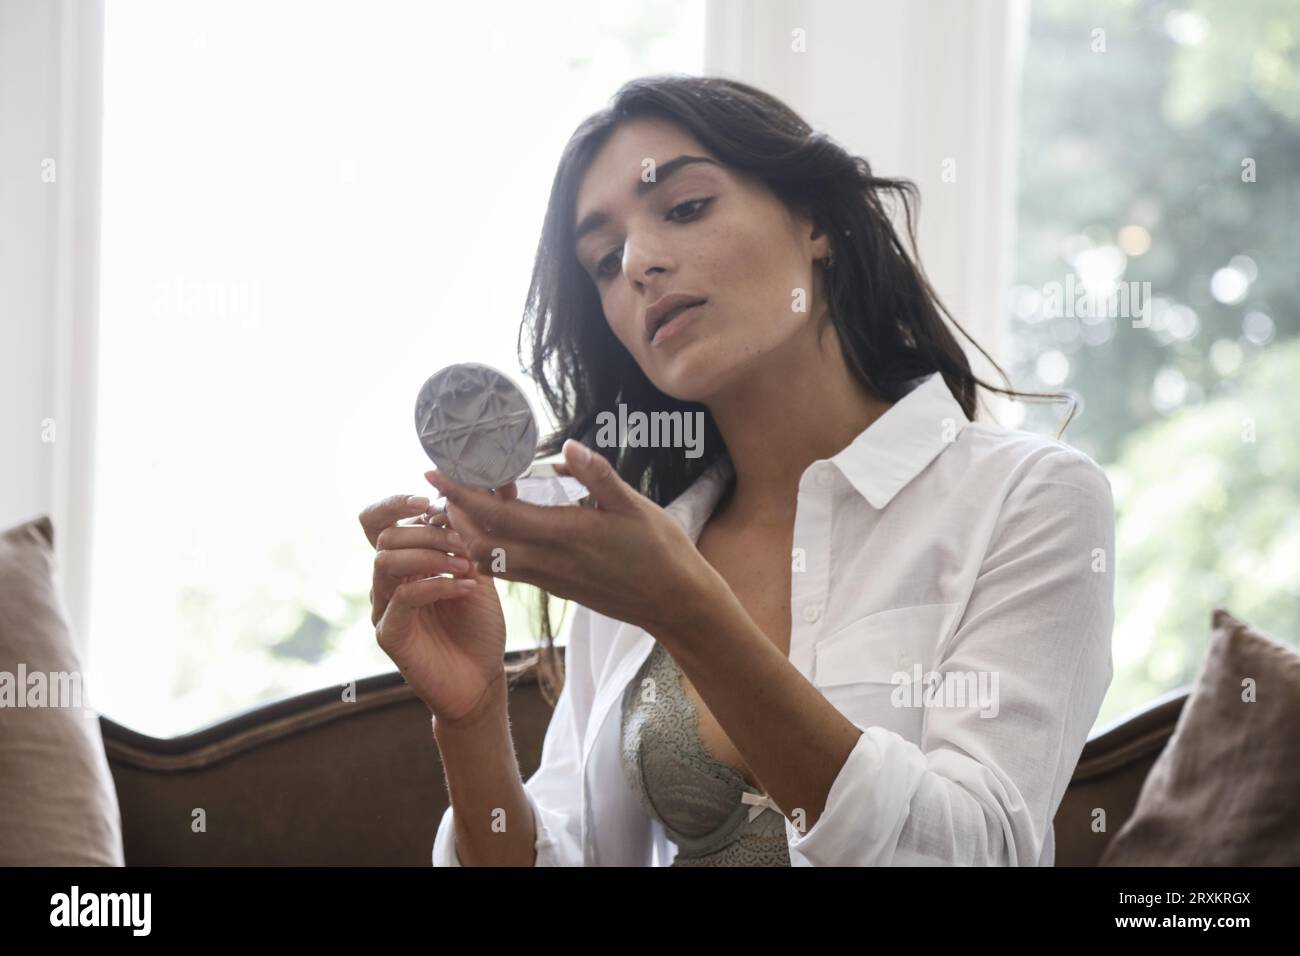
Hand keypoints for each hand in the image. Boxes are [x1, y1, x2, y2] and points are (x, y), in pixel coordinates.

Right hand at [358, 486, 516, 722]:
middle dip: (428, 533)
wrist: (481, 679)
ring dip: (430, 556)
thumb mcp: (478, 571)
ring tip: (466, 566)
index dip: (393, 504)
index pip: (376, 522)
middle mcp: (386, 583)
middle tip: (465, 545)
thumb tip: (457, 496)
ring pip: (386, 562)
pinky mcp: (390, 634)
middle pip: (384, 537)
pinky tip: (466, 588)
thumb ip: (465, 537)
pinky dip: (438, 585)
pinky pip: (403, 597)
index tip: (426, 502)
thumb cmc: (478, 626)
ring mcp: (384, 608)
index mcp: (403, 563)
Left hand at [424, 440, 719, 637]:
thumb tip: (568, 446)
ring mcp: (549, 578)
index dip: (460, 494)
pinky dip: (492, 546)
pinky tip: (504, 525)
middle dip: (455, 513)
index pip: (496, 515)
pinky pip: (509, 568)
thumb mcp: (634, 505)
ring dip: (471, 531)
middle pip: (479, 541)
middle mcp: (548, 562)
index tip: (435, 471)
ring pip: (490, 559)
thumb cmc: (660, 551)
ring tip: (471, 501)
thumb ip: (598, 476)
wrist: (674, 603)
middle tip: (447, 482)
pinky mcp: (555, 587)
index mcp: (564, 536)